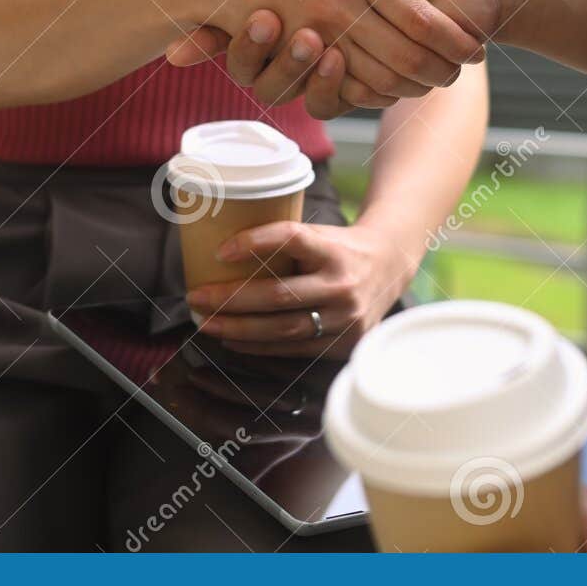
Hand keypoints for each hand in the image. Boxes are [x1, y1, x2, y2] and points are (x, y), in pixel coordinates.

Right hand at [169, 0, 504, 112]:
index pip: (248, 18)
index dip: (223, 27)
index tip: (225, 15)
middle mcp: (322, 21)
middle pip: (262, 58)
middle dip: (248, 49)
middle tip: (263, 20)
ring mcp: (347, 54)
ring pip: (290, 85)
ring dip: (287, 69)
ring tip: (306, 36)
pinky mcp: (372, 82)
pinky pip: (336, 100)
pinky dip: (332, 87)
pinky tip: (334, 56)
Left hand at [184, 220, 412, 358]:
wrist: (389, 266)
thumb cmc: (339, 248)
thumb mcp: (319, 235)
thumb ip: (284, 247)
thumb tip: (220, 255)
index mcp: (334, 250)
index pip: (291, 239)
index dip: (254, 243)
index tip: (219, 251)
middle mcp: (343, 285)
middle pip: (278, 296)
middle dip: (230, 299)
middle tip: (197, 297)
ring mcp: (345, 319)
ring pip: (282, 330)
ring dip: (237, 328)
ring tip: (206, 323)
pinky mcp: (344, 344)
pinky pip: (293, 350)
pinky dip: (258, 346)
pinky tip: (233, 339)